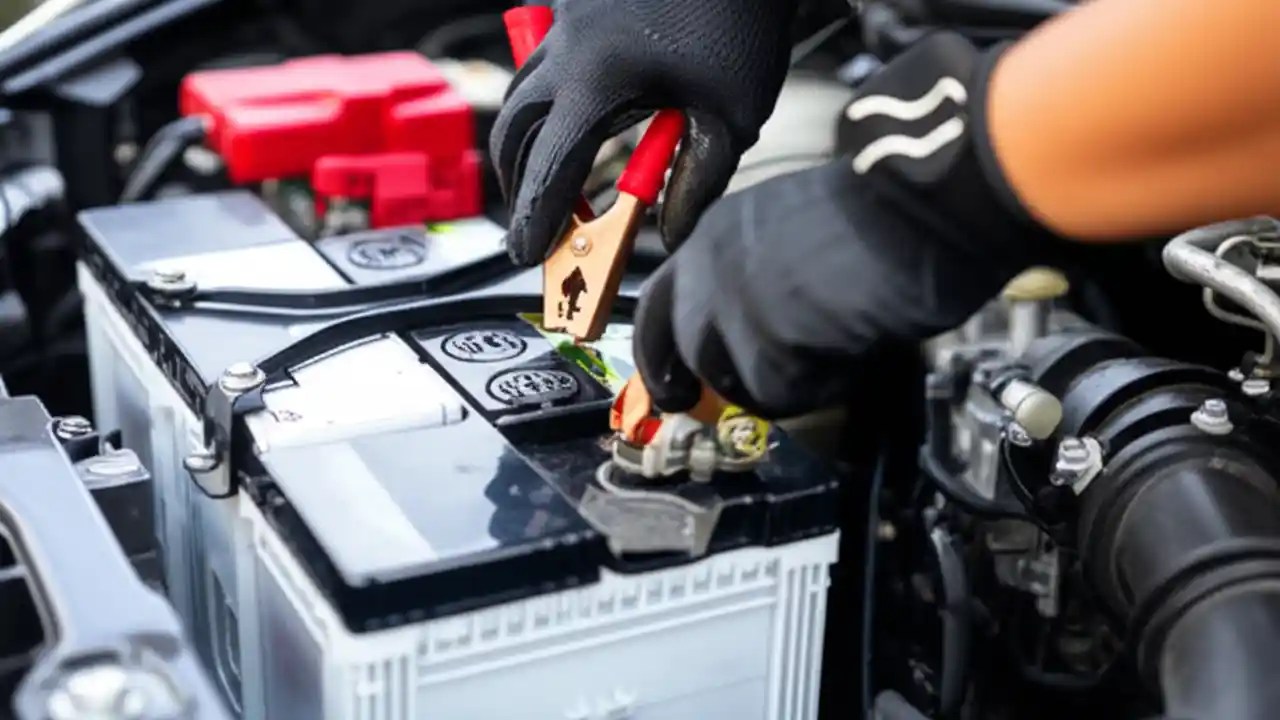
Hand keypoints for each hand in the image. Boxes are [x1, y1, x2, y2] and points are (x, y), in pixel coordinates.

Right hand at [490, 0, 796, 265]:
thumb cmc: (741, 24)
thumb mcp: (731, 118)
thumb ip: (696, 185)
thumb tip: (668, 234)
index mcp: (598, 78)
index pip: (550, 167)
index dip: (537, 218)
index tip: (528, 253)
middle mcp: (568, 47)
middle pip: (512, 130)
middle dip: (517, 183)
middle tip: (536, 222)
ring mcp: (566, 20)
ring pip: (519, 92)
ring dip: (526, 141)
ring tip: (554, 178)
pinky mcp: (574, 5)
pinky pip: (541, 61)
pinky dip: (545, 100)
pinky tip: (577, 115)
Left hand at [632, 33, 1059, 418]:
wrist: (924, 208)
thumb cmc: (888, 212)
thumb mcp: (798, 231)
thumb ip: (760, 277)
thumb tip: (750, 330)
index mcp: (719, 229)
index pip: (659, 298)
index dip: (665, 345)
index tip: (675, 374)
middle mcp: (712, 261)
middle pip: (670, 343)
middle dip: (685, 381)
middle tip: (696, 405)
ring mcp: (734, 301)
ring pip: (724, 375)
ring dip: (769, 384)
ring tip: (822, 362)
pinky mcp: (765, 341)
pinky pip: (775, 394)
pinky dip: (812, 391)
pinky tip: (845, 361)